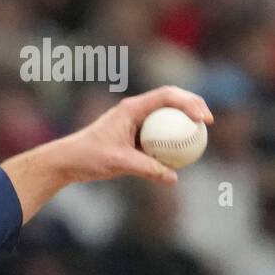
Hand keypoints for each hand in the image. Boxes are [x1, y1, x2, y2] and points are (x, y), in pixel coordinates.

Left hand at [52, 85, 212, 185]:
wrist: (66, 161)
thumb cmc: (88, 157)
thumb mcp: (119, 163)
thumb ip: (147, 169)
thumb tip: (173, 178)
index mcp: (131, 108)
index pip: (167, 96)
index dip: (189, 103)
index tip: (201, 120)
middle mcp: (134, 110)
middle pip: (171, 100)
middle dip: (193, 106)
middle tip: (208, 122)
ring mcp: (134, 121)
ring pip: (165, 116)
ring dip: (183, 121)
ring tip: (200, 135)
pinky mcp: (132, 134)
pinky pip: (157, 133)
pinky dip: (171, 139)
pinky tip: (182, 154)